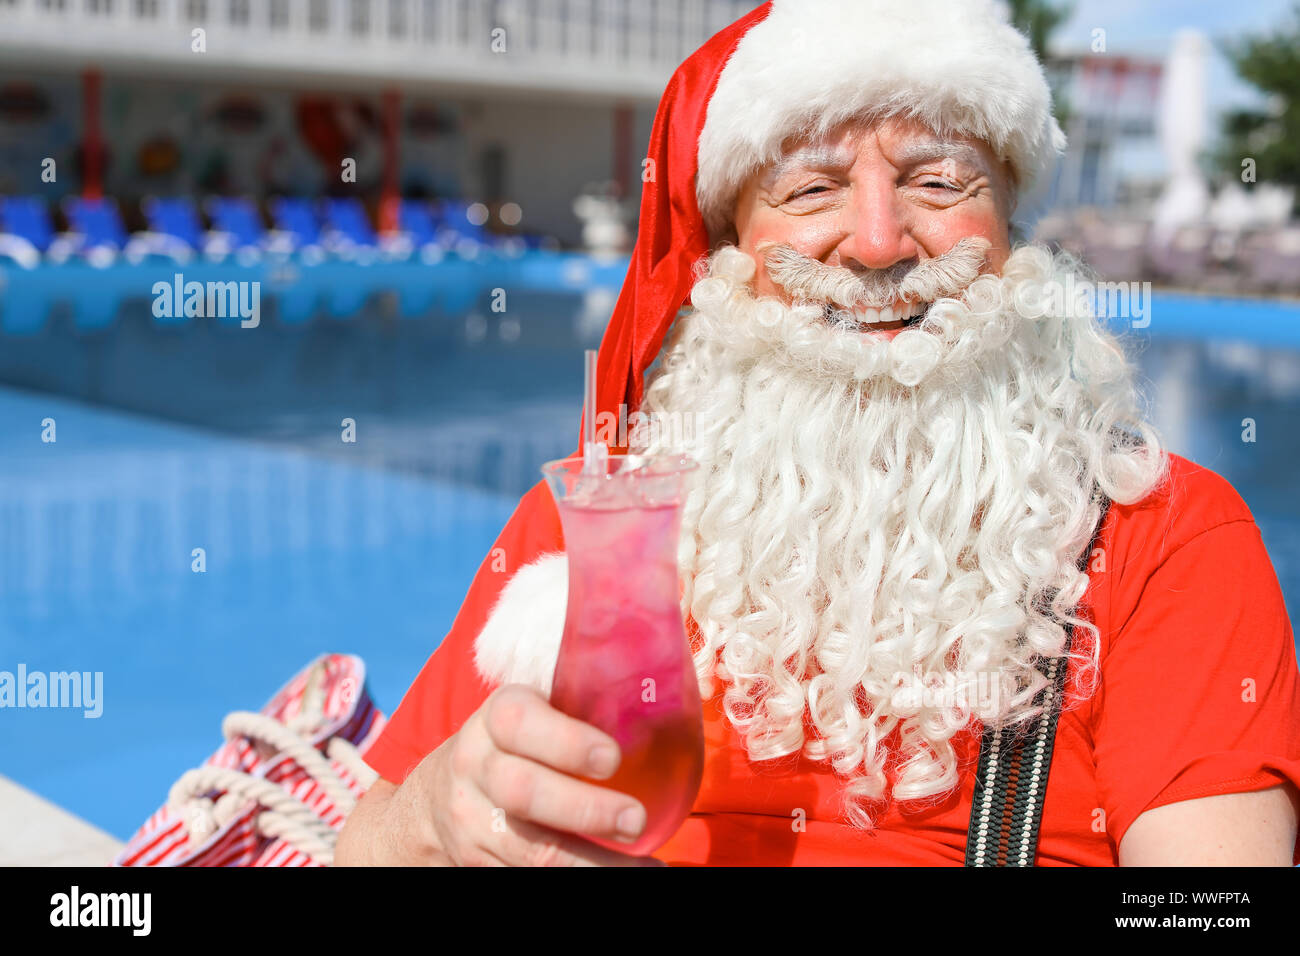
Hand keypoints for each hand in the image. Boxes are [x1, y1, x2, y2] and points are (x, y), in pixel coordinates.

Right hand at [413, 683, 664, 865]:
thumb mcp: (534, 712)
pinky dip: (573, 877)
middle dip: (586, 810)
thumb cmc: (517, 744)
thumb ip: (580, 703)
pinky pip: (524, 877)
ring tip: (645, 867)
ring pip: (529, 849)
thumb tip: (669, 690)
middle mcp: (476, 765)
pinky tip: (613, 873)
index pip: (520, 721)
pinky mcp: (476, 863)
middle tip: (636, 820)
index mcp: (497, 717)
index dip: (567, 741)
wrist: (441, 794)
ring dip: (591, 863)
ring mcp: (472, 820)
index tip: (614, 758)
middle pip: (524, 791)